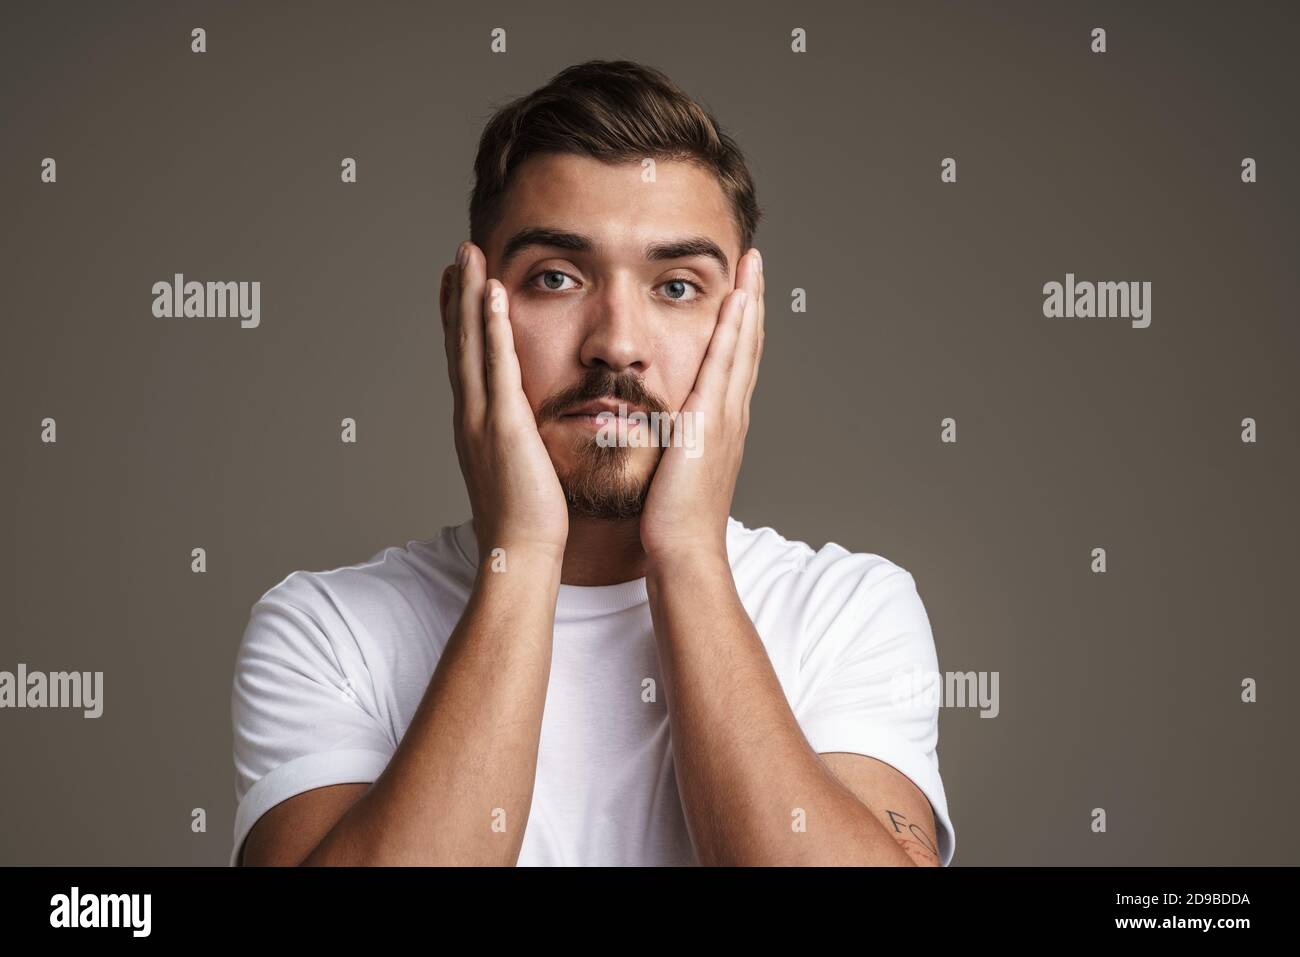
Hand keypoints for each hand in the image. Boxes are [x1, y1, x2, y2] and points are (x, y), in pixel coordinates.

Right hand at [440, 241, 568, 563]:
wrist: (522, 553)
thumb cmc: (528, 521)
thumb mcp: (519, 470)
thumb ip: (519, 443)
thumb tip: (526, 434)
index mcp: (475, 425)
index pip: (465, 361)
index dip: (458, 319)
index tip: (459, 283)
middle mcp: (470, 415)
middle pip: (458, 342)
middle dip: (457, 294)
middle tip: (457, 253)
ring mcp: (482, 418)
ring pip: (470, 344)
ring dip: (469, 295)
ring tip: (468, 254)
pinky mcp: (503, 425)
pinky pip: (497, 365)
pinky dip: (491, 327)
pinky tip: (492, 292)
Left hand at [639, 248, 764, 561]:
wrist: (681, 551)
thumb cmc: (670, 522)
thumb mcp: (672, 470)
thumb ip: (670, 443)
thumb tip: (660, 428)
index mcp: (720, 425)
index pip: (732, 362)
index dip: (739, 324)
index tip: (739, 289)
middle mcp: (730, 415)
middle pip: (746, 345)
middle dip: (751, 300)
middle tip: (754, 260)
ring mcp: (725, 417)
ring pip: (741, 346)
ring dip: (748, 301)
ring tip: (752, 264)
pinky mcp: (710, 422)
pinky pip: (723, 366)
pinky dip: (733, 331)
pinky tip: (735, 300)